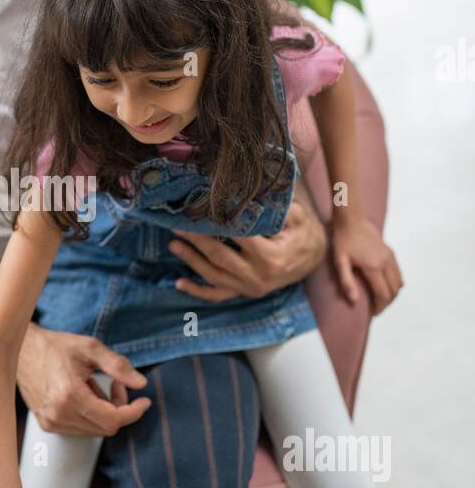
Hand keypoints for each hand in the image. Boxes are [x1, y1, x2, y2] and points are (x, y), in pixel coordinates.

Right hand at [16, 327, 150, 435]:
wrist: (21, 350)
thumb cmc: (55, 346)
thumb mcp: (90, 348)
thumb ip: (118, 366)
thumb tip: (141, 384)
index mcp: (69, 395)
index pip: (112, 420)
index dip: (133, 412)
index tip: (145, 401)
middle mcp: (58, 414)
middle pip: (106, 427)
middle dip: (119, 408)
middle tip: (116, 383)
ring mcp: (50, 422)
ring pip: (94, 430)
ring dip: (104, 411)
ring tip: (94, 385)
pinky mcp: (47, 424)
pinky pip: (80, 428)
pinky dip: (90, 414)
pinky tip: (83, 394)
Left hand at [168, 196, 327, 302]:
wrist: (313, 256)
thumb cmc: (301, 230)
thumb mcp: (295, 215)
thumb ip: (274, 207)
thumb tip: (247, 192)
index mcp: (271, 257)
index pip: (238, 238)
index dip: (217, 224)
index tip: (199, 211)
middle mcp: (258, 277)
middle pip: (220, 257)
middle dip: (196, 240)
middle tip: (177, 225)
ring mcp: (250, 288)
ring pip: (214, 276)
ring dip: (191, 260)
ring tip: (173, 244)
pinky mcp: (244, 293)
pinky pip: (218, 295)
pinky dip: (197, 290)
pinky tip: (179, 283)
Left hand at [330, 213, 402, 312]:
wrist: (351, 219)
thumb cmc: (342, 239)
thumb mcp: (339, 262)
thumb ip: (346, 282)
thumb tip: (354, 301)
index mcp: (374, 267)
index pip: (383, 295)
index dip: (379, 307)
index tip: (372, 313)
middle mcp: (386, 262)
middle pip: (394, 291)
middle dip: (386, 303)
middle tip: (375, 308)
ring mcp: (390, 257)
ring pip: (399, 283)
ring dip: (391, 294)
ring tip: (379, 299)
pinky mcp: (390, 252)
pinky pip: (398, 273)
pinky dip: (394, 283)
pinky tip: (383, 285)